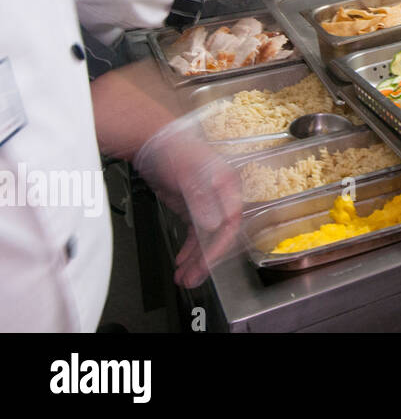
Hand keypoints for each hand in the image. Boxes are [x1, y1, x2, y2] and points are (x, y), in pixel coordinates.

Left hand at [132, 117, 242, 287]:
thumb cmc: (173, 150)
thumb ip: (201, 200)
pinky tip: (182, 260)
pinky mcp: (191, 206)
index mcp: (227, 187)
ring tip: (184, 277)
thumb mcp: (187, 175)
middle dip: (205, 260)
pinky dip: (189, 248)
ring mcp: (206, 202)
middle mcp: (220, 196)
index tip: (206, 262)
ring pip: (205, 237)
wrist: (151, 140)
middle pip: (219, 234)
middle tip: (192, 278)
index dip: (219, 245)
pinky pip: (194, 233)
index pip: (230, 223)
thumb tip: (214, 225)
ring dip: (196, 258)